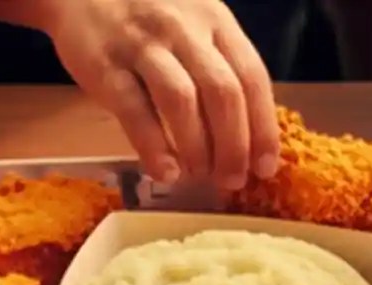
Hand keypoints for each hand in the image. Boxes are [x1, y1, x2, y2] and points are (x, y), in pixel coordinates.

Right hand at [36, 0, 279, 188]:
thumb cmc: (145, 15)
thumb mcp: (193, 23)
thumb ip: (219, 64)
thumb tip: (247, 133)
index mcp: (215, 20)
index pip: (252, 77)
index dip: (263, 128)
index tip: (265, 167)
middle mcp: (183, 29)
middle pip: (223, 93)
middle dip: (234, 147)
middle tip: (232, 180)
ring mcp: (143, 46)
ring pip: (182, 102)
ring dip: (197, 148)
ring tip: (198, 175)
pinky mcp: (106, 65)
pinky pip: (135, 111)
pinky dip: (153, 146)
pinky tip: (164, 171)